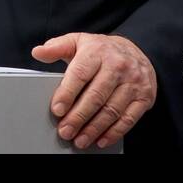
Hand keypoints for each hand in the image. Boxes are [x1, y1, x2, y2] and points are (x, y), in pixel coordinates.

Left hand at [31, 32, 156, 149]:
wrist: (138, 50)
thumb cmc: (101, 50)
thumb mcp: (78, 41)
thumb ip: (57, 47)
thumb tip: (37, 52)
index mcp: (97, 51)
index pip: (80, 74)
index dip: (67, 93)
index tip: (57, 110)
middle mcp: (118, 66)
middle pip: (96, 96)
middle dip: (79, 117)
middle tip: (65, 131)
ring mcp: (133, 82)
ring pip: (112, 110)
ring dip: (94, 128)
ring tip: (80, 140)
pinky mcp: (145, 97)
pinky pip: (129, 118)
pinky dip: (114, 132)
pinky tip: (101, 140)